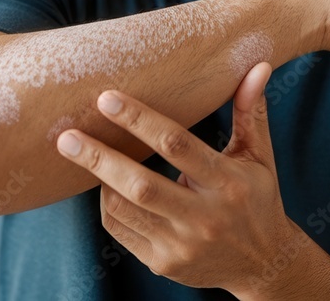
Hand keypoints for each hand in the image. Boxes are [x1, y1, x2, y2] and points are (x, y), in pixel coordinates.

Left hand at [54, 62, 301, 294]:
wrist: (263, 264)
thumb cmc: (258, 198)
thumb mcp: (259, 156)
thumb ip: (251, 111)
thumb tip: (258, 65)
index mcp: (228, 182)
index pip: (177, 145)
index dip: (139, 120)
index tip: (106, 99)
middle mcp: (204, 217)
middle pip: (140, 185)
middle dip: (99, 158)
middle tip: (66, 136)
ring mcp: (181, 245)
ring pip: (124, 209)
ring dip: (100, 178)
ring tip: (85, 153)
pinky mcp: (163, 263)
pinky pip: (120, 230)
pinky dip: (107, 203)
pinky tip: (107, 184)